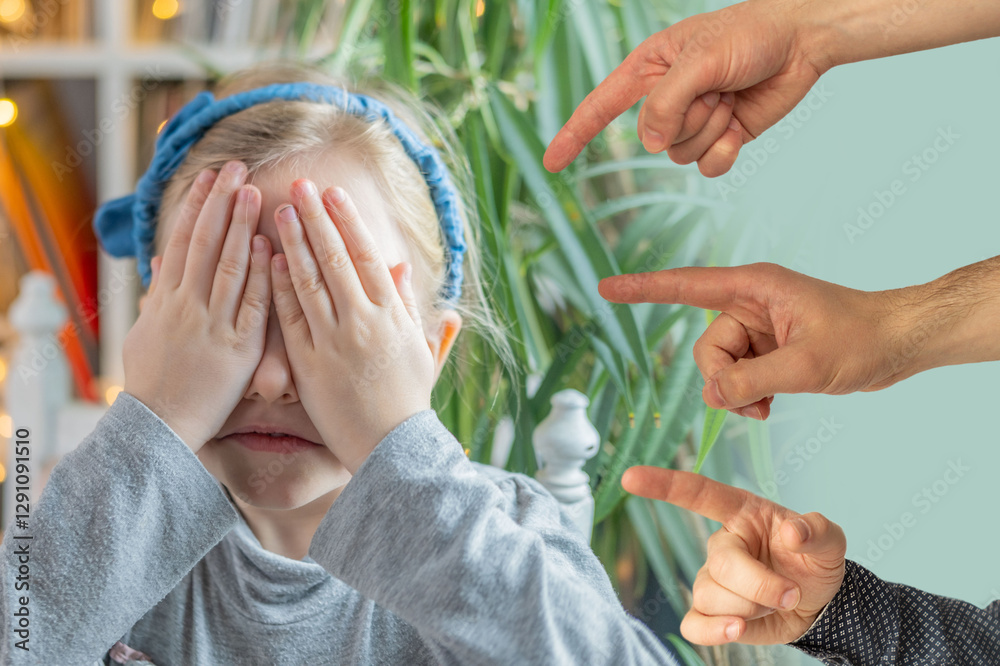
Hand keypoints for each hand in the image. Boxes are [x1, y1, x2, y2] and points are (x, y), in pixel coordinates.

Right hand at [123, 161, 271, 451]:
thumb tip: (157, 263)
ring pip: (226, 266)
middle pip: (203, 243)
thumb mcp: (145, 333)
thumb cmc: (154, 381)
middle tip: (236, 166)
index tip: (210, 175)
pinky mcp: (236, 348)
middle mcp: (186, 306)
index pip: (182, 240)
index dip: (197, 205)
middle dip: (220, 202)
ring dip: (239, 226)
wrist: (160, 427)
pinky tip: (266, 246)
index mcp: (166, 299)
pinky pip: (249, 304)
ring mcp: (211, 325)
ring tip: (252, 191)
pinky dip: (257, 274)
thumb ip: (156, 296)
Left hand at [269, 179, 434, 473]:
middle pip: (335, 258)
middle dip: (316, 218)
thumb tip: (403, 268)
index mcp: (392, 314)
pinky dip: (280, 285)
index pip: (366, 255)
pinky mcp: (310, 363)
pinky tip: (268, 259)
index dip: (347, 221)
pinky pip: (291, 317)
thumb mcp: (419, 349)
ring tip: (277, 210)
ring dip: (292, 242)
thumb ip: (411, 306)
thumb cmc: (408, 399)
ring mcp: (334, 341)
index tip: (332, 194)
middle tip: (299, 185)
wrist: (390, 447)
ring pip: (309, 280)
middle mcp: (364, 321)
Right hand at [542, 0, 824, 176]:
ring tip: (731, 96)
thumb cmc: (749, 35)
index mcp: (648, 69)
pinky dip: (724, 151)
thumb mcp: (699, 61)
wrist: (802, 42)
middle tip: (716, 87)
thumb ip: (665, 102)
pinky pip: (707, 166)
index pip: (599, 106)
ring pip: (679, 155)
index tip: (550, 162)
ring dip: (710, 128)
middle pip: (651, 138)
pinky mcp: (720, 137)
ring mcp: (693, 120)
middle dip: (686, 118)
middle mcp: (666, 98)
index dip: (573, 135)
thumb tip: (650, 144)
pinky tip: (739, 126)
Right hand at [599, 263, 911, 419]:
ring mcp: (756, 328)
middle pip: (705, 348)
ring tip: (770, 405)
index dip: (643, 289)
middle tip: (755, 402)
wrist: (898, 343)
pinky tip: (769, 405)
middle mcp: (748, 304)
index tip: (606, 288)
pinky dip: (746, 396)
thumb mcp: (806, 364)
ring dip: (737, 394)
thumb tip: (711, 396)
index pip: (686, 286)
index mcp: (754, 287)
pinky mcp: (765, 348)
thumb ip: (751, 380)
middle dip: (723, 380)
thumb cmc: (861, 338)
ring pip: (718, 368)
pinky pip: (735, 376)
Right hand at [622, 466, 845, 644]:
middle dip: (758, 585)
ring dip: (750, 607)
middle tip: (789, 593)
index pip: (697, 493)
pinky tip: (736, 629)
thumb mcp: (829, 541)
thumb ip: (817, 530)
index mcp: (741, 514)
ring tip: (775, 604)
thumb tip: (794, 531)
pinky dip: (714, 632)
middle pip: (719, 563)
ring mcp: (711, 580)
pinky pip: (693, 624)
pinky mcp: (711, 614)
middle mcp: (721, 545)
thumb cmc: (814, 561)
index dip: (663, 484)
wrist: (817, 603)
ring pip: (709, 595)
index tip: (630, 477)